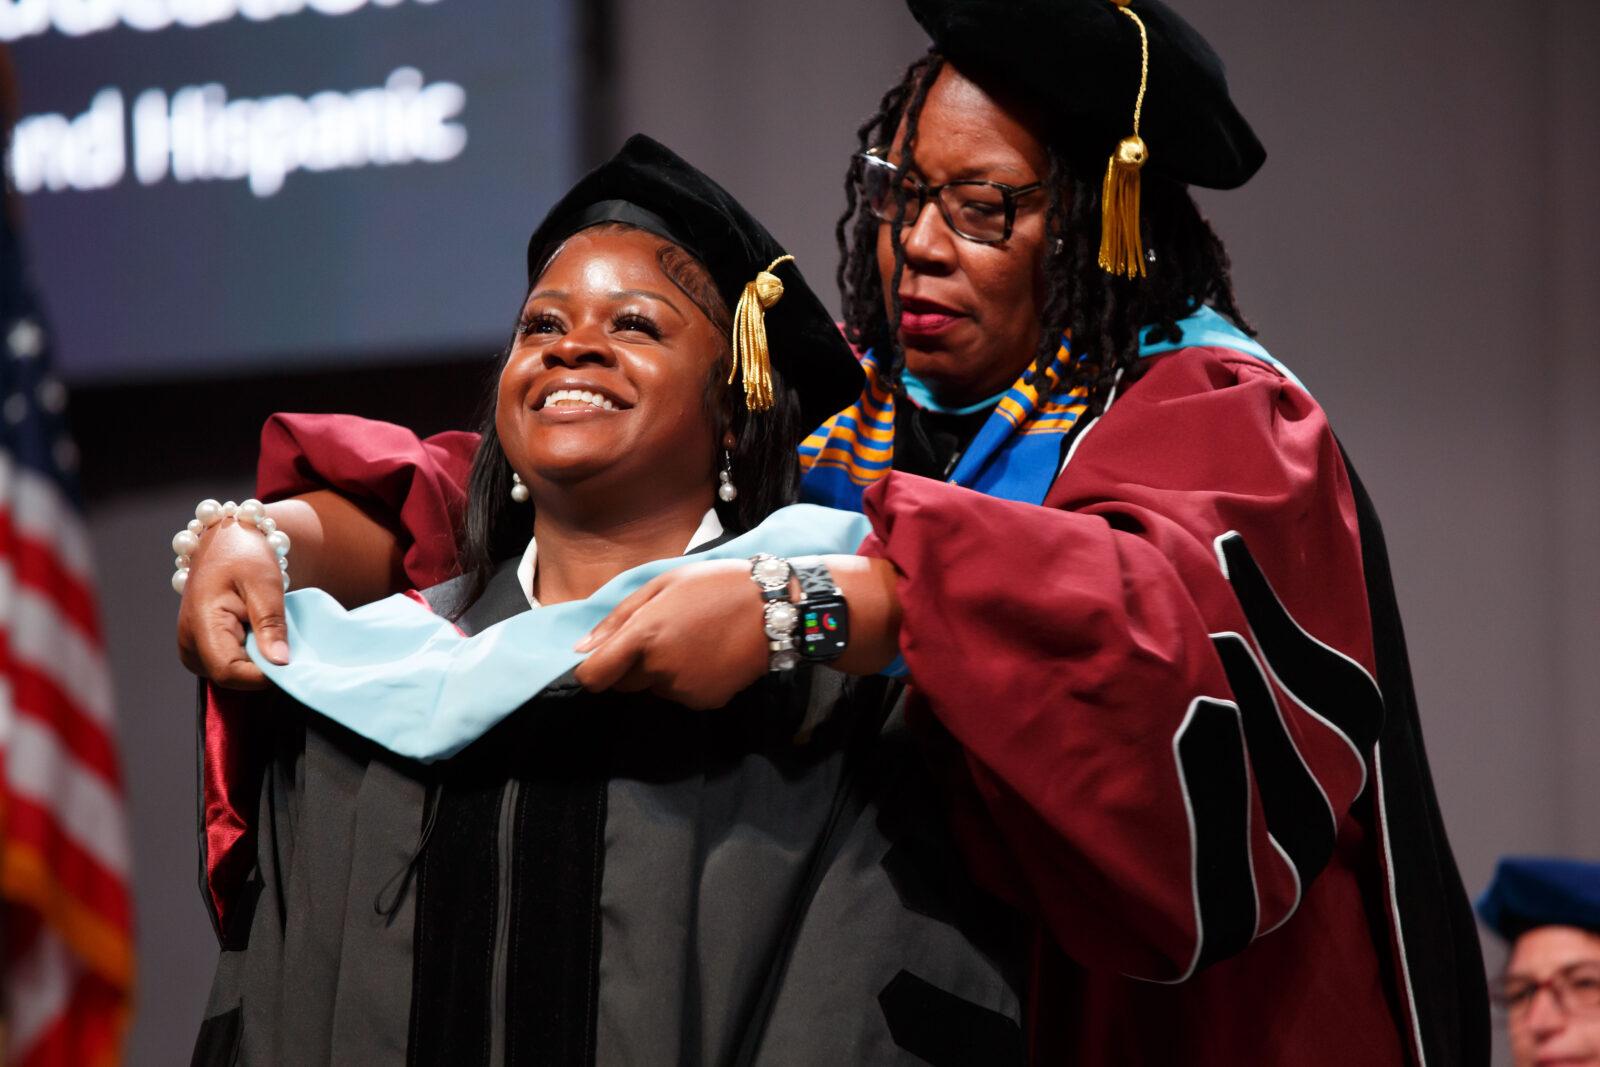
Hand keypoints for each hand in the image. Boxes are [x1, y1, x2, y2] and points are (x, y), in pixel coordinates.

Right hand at [176, 519, 290, 689]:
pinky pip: (231, 666)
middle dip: (264, 667)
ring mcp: (193, 651)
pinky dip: (251, 656)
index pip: (230, 672)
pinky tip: (260, 635)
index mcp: (201, 626)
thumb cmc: (243, 555)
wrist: (225, 541)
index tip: (291, 661)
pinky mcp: (202, 651)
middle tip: (285, 639)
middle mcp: (190, 645)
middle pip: (232, 678)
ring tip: (270, 631)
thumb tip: (279, 663)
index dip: (263, 674)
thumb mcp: (264, 584)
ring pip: (234, 675)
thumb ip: (271, 624)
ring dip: (259, 661)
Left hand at [573, 560, 766, 708]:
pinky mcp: (705, 701)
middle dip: (632, 665)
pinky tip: (709, 655)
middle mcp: (659, 669)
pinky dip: (688, 680)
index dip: (592, 671)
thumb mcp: (663, 584)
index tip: (602, 660)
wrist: (774, 608)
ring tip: (693, 640)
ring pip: (654, 688)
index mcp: (644, 636)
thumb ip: (618, 618)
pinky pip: (681, 694)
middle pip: (624, 683)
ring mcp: (683, 689)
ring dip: (662, 671)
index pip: (594, 676)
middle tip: (663, 636)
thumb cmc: (715, 586)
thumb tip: (581, 650)